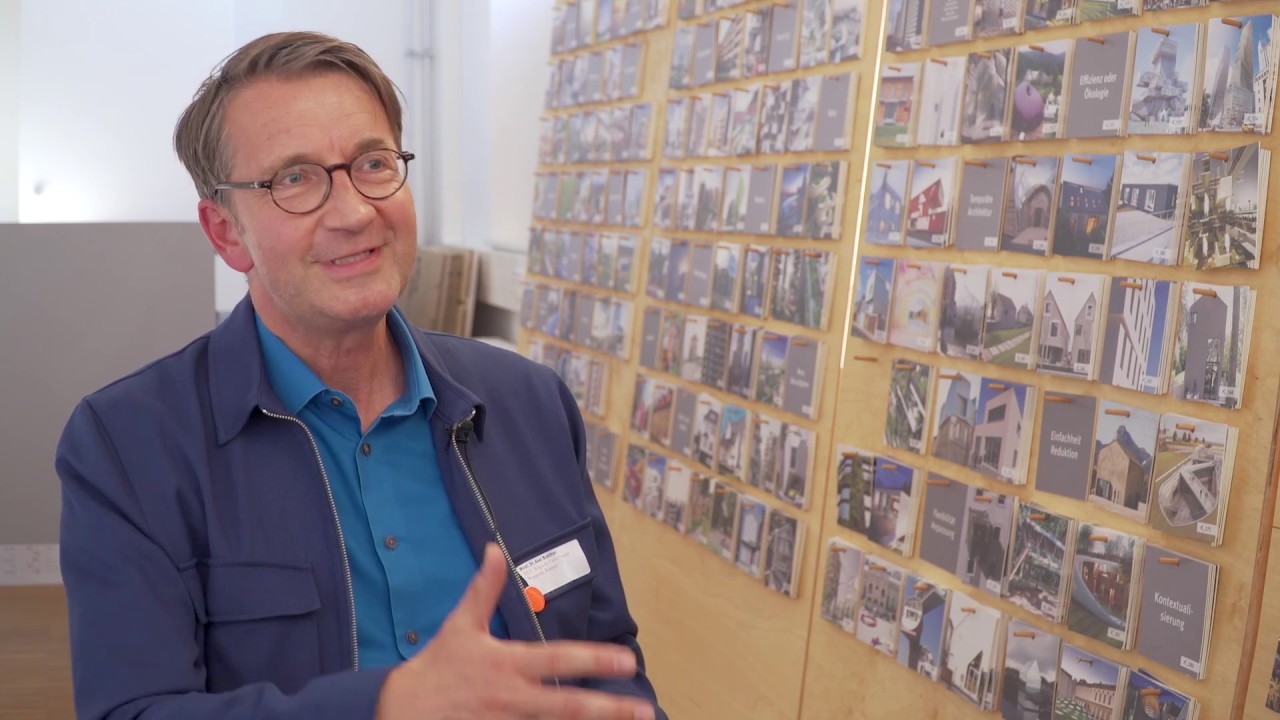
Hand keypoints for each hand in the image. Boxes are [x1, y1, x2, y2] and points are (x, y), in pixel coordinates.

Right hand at [375, 544, 655, 719]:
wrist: (400, 713)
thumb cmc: (438, 668)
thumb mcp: (460, 625)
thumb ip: (483, 589)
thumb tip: (494, 550)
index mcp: (506, 664)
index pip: (558, 660)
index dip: (593, 660)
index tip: (626, 661)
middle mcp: (512, 698)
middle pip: (567, 706)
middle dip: (608, 709)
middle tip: (644, 710)